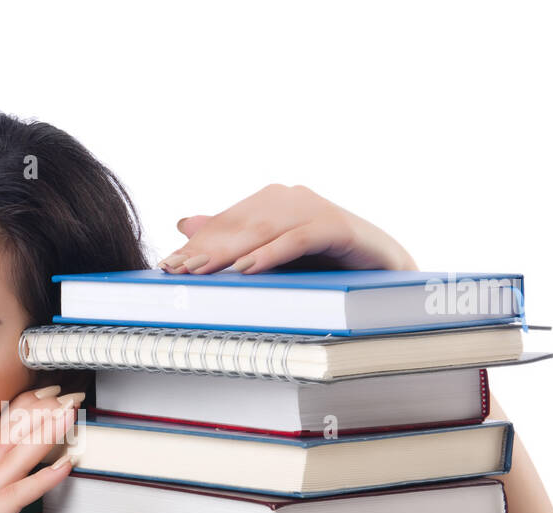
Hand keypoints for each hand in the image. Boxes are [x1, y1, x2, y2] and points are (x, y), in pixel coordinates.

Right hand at [0, 384, 82, 512]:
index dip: (21, 416)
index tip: (47, 397)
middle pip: (6, 438)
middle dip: (37, 411)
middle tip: (67, 391)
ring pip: (11, 458)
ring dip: (43, 432)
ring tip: (70, 413)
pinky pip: (14, 496)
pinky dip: (40, 478)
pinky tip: (64, 465)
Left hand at [158, 183, 417, 274]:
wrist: (385, 274)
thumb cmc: (326, 265)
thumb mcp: (272, 256)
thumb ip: (233, 238)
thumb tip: (184, 223)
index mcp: (271, 203)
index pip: (225, 224)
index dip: (196, 245)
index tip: (167, 267)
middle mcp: (291, 198)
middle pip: (238, 225)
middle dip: (205, 249)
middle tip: (176, 270)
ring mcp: (315, 209)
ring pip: (263, 229)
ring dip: (230, 251)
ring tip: (202, 271)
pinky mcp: (338, 225)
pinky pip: (298, 239)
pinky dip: (272, 254)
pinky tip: (248, 269)